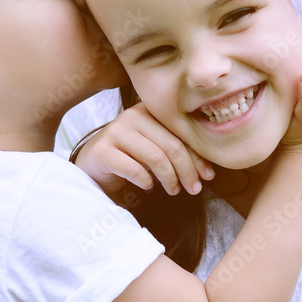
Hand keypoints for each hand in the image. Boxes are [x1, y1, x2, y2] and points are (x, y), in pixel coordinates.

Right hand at [73, 103, 214, 196]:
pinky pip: (134, 169)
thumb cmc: (130, 158)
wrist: (92, 166)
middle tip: (194, 189)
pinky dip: (146, 181)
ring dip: (169, 179)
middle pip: (171, 145)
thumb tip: (208, 173)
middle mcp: (131, 116)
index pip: (182, 133)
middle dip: (187, 171)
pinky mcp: (102, 150)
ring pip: (155, 157)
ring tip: (173, 191)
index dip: (198, 156)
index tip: (208, 177)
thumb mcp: (156, 151)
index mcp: (149, 111)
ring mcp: (115, 131)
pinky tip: (148, 187)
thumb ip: (178, 153)